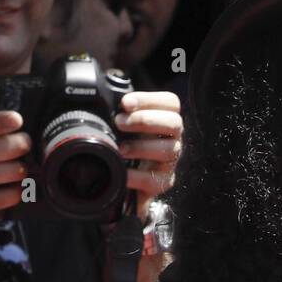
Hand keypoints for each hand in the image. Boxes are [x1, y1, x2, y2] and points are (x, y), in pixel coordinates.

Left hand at [115, 90, 182, 221]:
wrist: (127, 181)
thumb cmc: (127, 148)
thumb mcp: (125, 128)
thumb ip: (122, 114)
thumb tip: (107, 99)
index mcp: (165, 120)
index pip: (170, 103)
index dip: (149, 99)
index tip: (125, 103)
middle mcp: (172, 139)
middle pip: (174, 123)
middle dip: (145, 120)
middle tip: (120, 122)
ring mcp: (170, 162)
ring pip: (168, 150)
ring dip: (141, 147)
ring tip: (121, 149)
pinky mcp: (163, 182)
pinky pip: (154, 179)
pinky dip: (137, 176)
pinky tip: (123, 172)